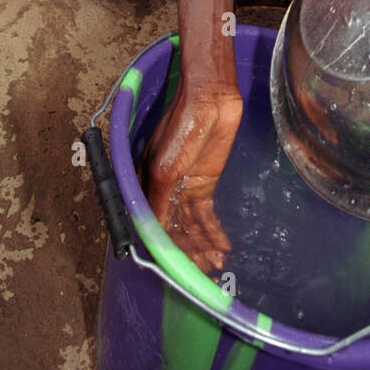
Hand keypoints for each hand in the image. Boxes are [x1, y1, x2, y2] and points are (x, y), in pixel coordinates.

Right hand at [142, 81, 242, 273]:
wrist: (210, 99)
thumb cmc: (182, 126)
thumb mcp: (165, 168)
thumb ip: (159, 201)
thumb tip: (154, 233)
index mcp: (146, 184)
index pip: (153, 224)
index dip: (165, 247)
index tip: (177, 267)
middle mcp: (164, 190)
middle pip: (174, 228)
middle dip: (188, 252)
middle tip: (204, 270)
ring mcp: (185, 186)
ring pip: (191, 225)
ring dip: (202, 245)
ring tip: (215, 264)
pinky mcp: (205, 182)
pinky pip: (206, 214)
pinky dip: (214, 231)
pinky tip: (223, 246)